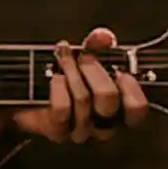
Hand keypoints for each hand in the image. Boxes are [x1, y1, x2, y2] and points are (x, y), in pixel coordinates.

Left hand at [13, 27, 148, 143]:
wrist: (30, 96)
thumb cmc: (65, 80)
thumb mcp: (84, 60)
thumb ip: (98, 47)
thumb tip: (104, 36)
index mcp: (119, 111)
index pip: (137, 109)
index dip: (130, 87)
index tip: (118, 70)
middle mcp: (104, 126)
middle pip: (108, 99)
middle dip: (93, 70)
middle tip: (82, 57)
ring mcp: (81, 132)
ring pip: (83, 100)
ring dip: (71, 71)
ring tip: (62, 58)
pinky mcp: (58, 132)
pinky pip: (62, 109)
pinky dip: (57, 87)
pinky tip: (54, 77)